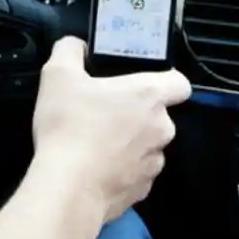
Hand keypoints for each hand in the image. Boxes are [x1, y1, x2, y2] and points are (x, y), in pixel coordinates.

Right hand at [31, 37, 191, 222]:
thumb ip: (69, 51)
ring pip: (148, 147)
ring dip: (130, 145)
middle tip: (104, 113)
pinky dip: (121, 171)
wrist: (68, 189)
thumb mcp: (58, 76)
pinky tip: (95, 169)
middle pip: (159, 116)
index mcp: (149, 95)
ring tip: (96, 145)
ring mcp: (154, 163)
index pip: (180, 83)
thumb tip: (75, 46)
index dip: (165, 81)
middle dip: (137, 115)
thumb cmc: (69, 126)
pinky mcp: (142, 191)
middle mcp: (161, 128)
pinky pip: (136, 174)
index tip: (141, 84)